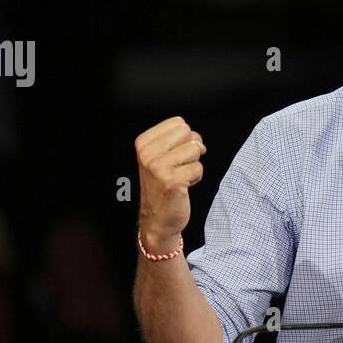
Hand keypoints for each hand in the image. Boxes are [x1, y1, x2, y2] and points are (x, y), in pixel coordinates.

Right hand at [135, 117, 205, 252]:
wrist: (157, 219)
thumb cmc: (163, 186)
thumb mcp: (161, 157)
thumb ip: (176, 140)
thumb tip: (197, 139)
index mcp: (144, 143)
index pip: (178, 123)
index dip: (184, 140)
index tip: (174, 156)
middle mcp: (148, 153)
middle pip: (188, 133)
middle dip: (191, 150)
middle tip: (179, 166)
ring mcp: (158, 167)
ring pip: (195, 150)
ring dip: (193, 165)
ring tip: (180, 177)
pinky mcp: (172, 181)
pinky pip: (199, 168)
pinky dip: (196, 178)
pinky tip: (183, 186)